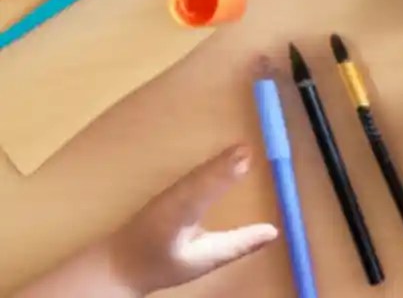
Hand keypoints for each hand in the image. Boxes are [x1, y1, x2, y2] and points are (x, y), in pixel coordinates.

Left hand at [108, 145, 277, 293]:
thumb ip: (236, 245)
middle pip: (203, 176)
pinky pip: (197, 173)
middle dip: (226, 162)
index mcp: (178, 215)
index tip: (247, 158)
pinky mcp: (173, 189)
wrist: (119, 263)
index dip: (224, 173)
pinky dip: (215, 164)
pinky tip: (230, 156)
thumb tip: (272, 232)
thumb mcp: (201, 261)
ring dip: (222, 159)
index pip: (203, 190)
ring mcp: (171, 191)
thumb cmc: (159, 264)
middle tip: (250, 149)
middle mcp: (174, 197)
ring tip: (245, 148)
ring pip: (199, 172)